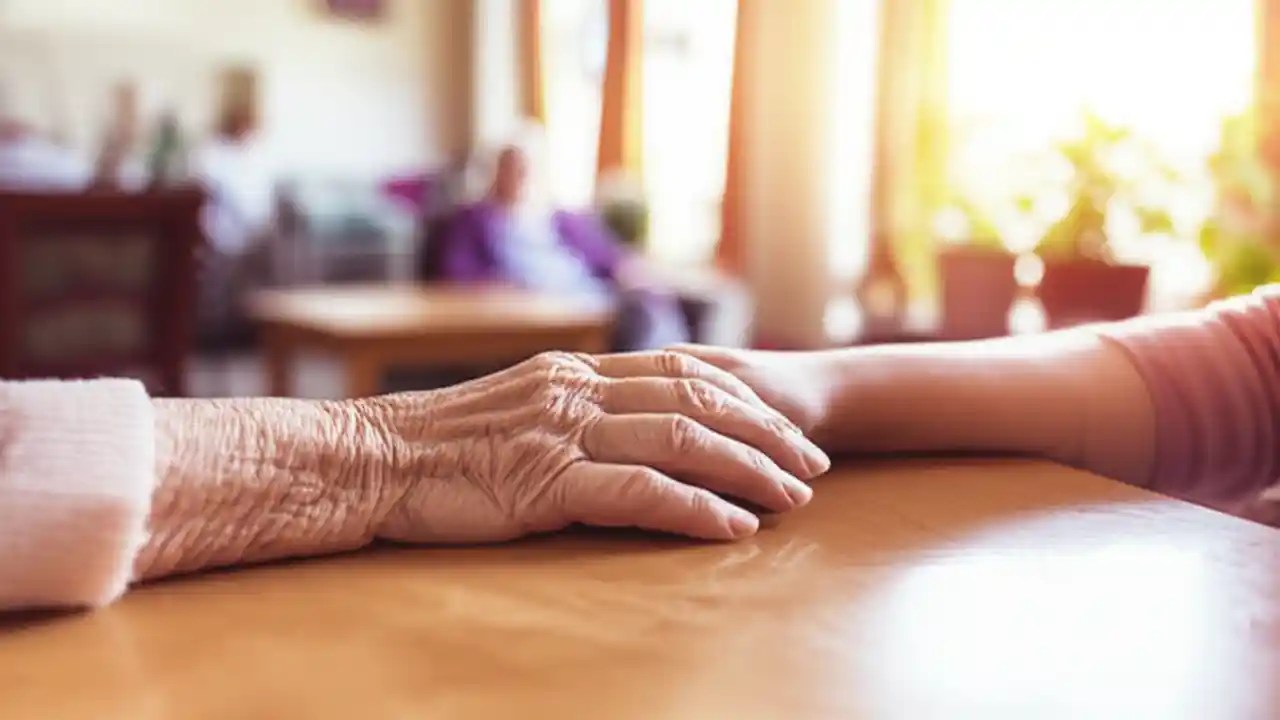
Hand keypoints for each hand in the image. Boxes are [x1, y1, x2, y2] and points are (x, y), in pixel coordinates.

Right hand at [361, 350, 829, 543]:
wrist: (368, 461)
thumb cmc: (434, 446)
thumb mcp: (512, 408)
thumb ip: (570, 408)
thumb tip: (620, 424)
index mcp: (574, 369)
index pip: (682, 369)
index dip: (743, 396)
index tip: (784, 422)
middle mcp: (578, 389)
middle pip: (699, 397)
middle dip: (766, 432)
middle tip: (812, 463)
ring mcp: (564, 431)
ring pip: (683, 439)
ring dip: (748, 470)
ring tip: (793, 498)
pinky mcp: (547, 481)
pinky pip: (641, 491)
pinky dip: (696, 509)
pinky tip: (733, 528)